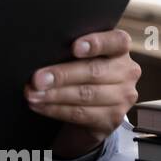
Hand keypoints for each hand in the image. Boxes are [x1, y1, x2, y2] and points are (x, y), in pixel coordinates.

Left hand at [24, 29, 140, 157]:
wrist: (93, 109)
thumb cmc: (82, 73)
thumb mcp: (81, 58)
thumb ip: (71, 52)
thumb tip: (41, 54)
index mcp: (120, 50)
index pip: (117, 41)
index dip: (96, 43)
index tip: (75, 47)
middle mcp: (127, 72)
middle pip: (94, 71)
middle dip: (61, 75)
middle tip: (37, 79)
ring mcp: (122, 97)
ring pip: (86, 94)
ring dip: (54, 95)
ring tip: (33, 94)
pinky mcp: (112, 118)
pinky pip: (81, 113)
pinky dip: (55, 109)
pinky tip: (39, 105)